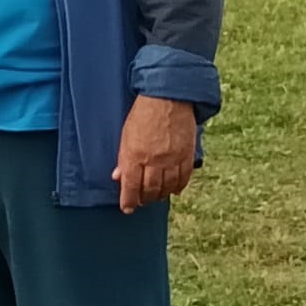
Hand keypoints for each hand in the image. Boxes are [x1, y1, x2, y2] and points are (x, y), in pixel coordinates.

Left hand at [111, 95, 196, 214]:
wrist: (168, 97)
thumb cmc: (143, 114)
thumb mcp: (126, 135)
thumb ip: (123, 158)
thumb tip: (118, 176)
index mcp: (135, 155)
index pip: (131, 186)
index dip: (129, 201)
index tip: (127, 208)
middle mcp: (155, 160)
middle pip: (150, 190)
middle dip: (145, 199)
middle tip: (142, 201)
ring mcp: (173, 159)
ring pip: (167, 187)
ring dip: (161, 195)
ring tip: (156, 196)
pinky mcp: (187, 154)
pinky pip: (184, 178)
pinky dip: (178, 187)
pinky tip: (174, 190)